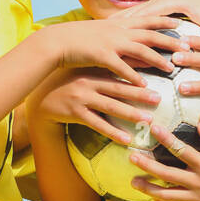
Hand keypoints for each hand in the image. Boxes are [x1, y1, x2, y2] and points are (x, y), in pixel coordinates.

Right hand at [25, 66, 159, 144]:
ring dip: (130, 114)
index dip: (137, 75)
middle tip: (158, 99)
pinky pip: (98, 125)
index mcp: (93, 71)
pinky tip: (126, 139)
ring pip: (110, 107)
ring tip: (147, 120)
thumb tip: (133, 61)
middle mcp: (89, 83)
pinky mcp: (76, 114)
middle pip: (119, 89)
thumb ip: (107, 67)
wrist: (41, 97)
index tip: (154, 77)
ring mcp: (82, 99)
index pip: (119, 72)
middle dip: (139, 95)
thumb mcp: (85, 70)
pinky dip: (112, 132)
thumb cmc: (68, 82)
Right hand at [40, 17, 187, 83]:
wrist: (55, 42)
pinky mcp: (100, 57)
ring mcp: (109, 45)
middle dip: (169, 42)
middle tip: (186, 48)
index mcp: (118, 26)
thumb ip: (117, 33)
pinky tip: (143, 85)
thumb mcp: (100, 31)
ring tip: (171, 70)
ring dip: (156, 61)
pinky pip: (120, 70)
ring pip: (138, 53)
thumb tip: (131, 35)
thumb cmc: (77, 38)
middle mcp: (117, 33)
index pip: (146, 20)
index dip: (164, 21)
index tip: (180, 24)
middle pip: (149, 36)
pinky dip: (133, 77)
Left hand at [127, 121, 199, 200]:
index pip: (181, 150)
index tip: (153, 128)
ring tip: (134, 182)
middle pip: (166, 174)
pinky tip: (155, 200)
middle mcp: (197, 183)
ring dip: (148, 188)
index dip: (166, 138)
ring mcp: (195, 198)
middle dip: (147, 165)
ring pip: (165, 195)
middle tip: (132, 156)